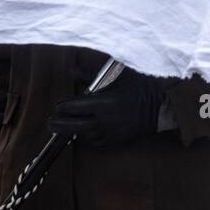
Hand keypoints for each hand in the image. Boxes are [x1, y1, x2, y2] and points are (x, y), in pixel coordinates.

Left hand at [48, 79, 164, 147]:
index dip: (62, 106)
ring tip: (68, 124)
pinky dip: (87, 137)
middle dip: (57, 124)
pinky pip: (93, 142)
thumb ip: (91, 71)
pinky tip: (87, 130)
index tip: (61, 104)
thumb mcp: (116, 74)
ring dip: (73, 130)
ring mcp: (108, 133)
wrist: (159, 107)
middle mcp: (103, 120)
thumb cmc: (138, 87)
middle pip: (70, 126)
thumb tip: (71, 67)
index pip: (71, 108)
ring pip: (81, 135)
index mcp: (103, 103)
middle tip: (51, 121)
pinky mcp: (113, 142)